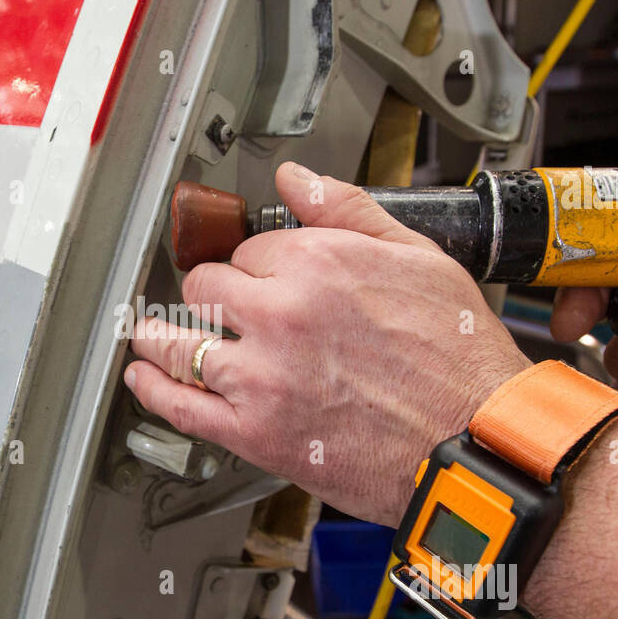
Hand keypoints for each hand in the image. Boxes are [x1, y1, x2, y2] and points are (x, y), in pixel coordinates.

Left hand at [124, 163, 529, 525]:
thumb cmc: (458, 358)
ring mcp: (260, 375)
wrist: (475, 441)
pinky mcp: (254, 432)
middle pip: (205, 287)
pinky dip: (152, 390)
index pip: (249, 248)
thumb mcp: (418, 257)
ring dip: (159, 335)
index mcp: (316, 262)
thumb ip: (347, 210)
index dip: (255, 263)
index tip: (259, 276)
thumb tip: (296, 176)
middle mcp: (279, 312)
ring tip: (149, 335)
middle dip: (210, 293)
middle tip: (211, 304)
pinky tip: (142, 379)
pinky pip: (181, 405)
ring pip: (178, 342)